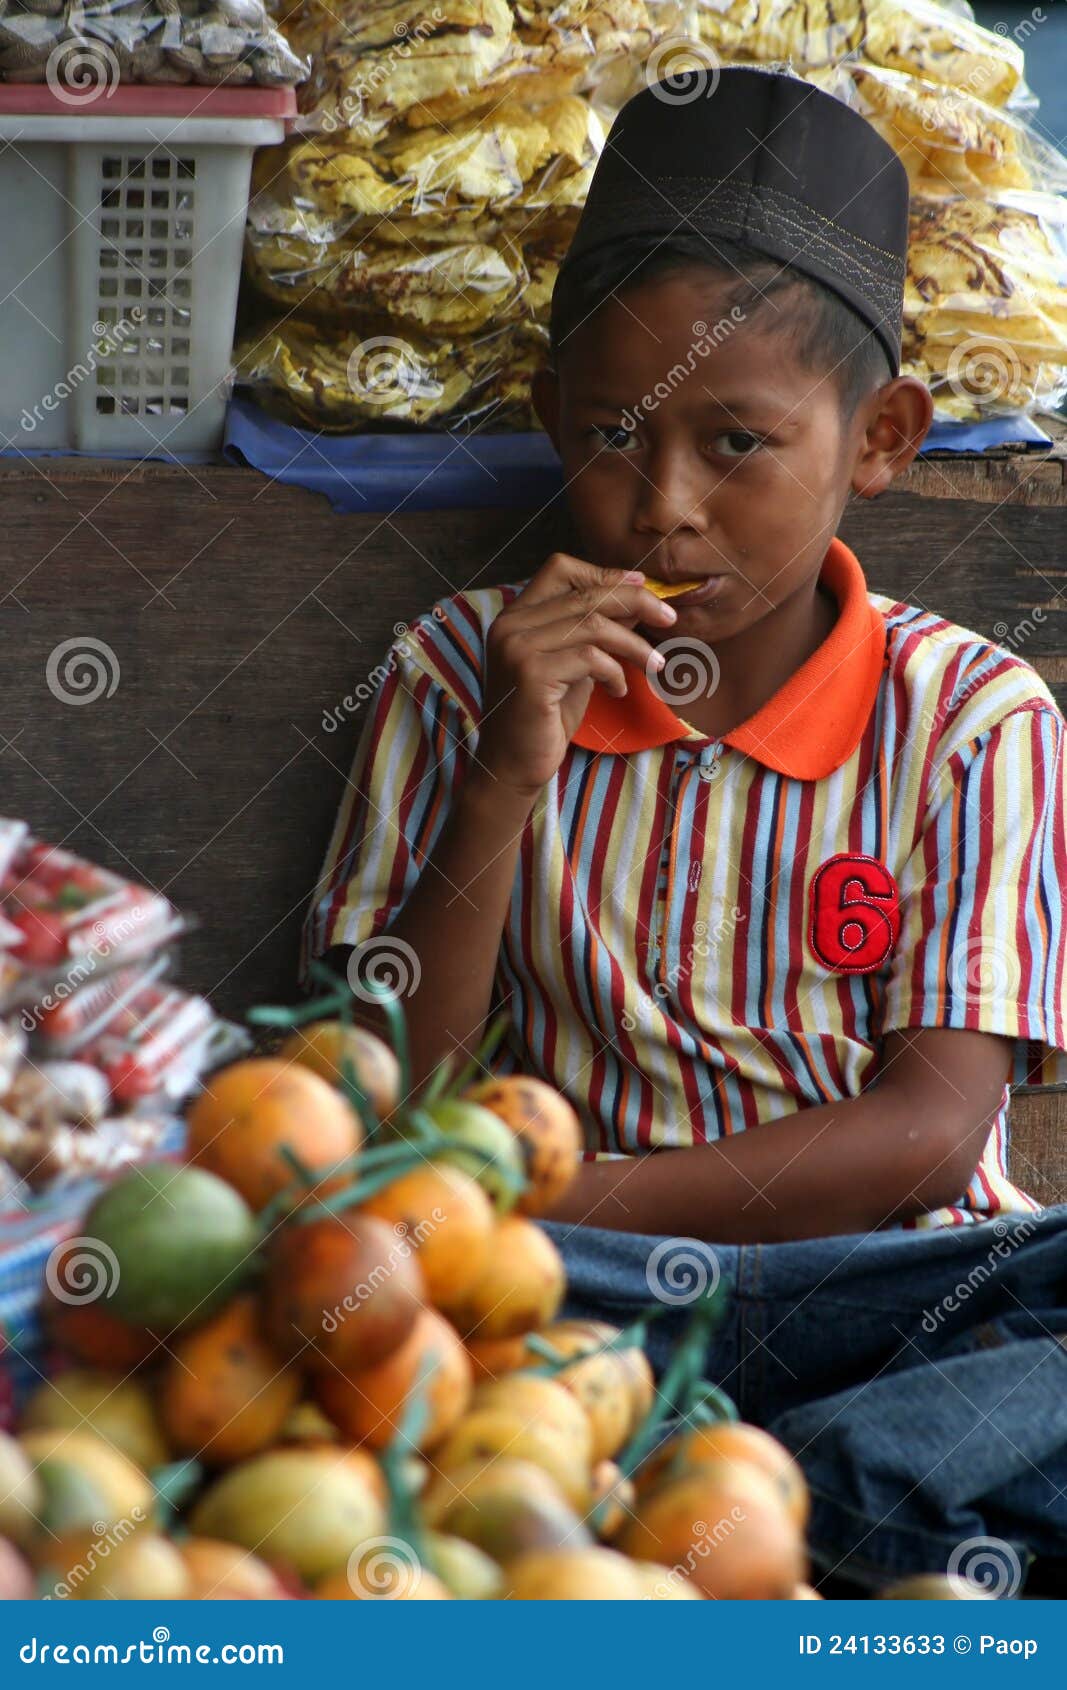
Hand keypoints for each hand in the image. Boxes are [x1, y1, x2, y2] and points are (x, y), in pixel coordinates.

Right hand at [477, 554, 675, 798]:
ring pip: (593, 625)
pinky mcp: (531, 674)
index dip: (604, 573)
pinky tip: (619, 691)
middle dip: (635, 601)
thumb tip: (639, 599)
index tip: (641, 586)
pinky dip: (615, 672)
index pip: (560, 569)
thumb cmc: (546, 717)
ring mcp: (517, 648)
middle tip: (669, 618)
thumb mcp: (576, 665)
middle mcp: (511, 625)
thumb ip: (597, 632)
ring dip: (633, 644)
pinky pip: (590, 658)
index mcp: (516, 616)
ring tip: (654, 664)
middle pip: (585, 595)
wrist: (514, 766)